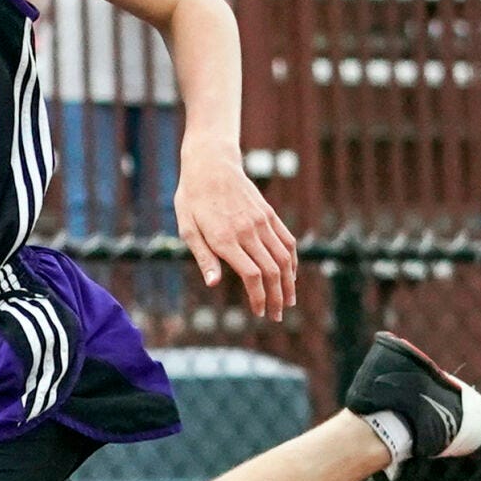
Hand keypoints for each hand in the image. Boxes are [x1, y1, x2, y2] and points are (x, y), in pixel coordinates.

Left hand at [175, 143, 296, 320]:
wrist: (212, 164)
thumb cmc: (193, 198)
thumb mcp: (187, 228)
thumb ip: (203, 257)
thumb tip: (214, 284)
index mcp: (226, 239)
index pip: (252, 275)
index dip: (259, 297)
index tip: (260, 312)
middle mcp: (248, 231)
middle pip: (272, 271)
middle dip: (277, 298)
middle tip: (277, 316)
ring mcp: (262, 222)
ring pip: (284, 258)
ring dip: (290, 283)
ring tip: (290, 301)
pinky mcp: (269, 214)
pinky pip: (287, 241)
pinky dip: (293, 261)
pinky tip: (291, 275)